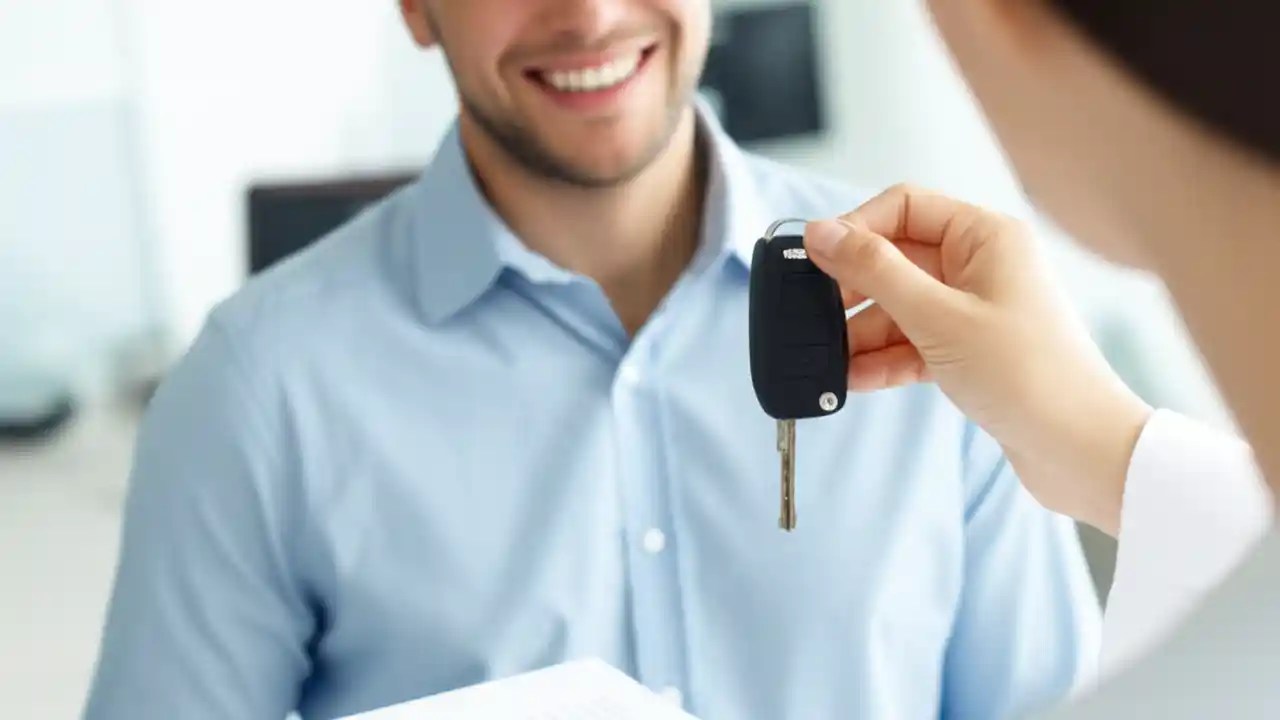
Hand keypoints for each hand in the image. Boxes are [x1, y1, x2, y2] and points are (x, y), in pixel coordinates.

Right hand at [804, 185, 1151, 535]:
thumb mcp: (938, 318)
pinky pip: (913, 342)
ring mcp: (975, 310)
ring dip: (864, 333)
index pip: (904, 207)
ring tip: (830, 360)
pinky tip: (854, 379)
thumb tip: (821, 234)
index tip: (816, 260)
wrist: (1079, 451)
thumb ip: (875, 272)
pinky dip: (884, 359)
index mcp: (985, 237)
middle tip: (815, 316)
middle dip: (855, 290)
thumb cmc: (1028, 376)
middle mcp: (981, 265)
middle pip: (897, 259)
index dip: (856, 229)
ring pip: (900, 306)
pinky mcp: (970, 352)